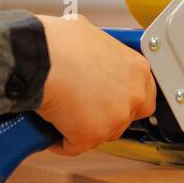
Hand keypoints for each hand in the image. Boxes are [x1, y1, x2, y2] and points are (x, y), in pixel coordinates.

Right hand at [34, 14, 157, 155]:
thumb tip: (91, 56)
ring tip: (63, 114)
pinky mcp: (92, 136)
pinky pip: (74, 146)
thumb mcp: (91, 36)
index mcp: (138, 70)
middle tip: (82, 106)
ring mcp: (115, 118)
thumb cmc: (59, 43)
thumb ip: (102, 54)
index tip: (108, 101)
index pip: (144, 97)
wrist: (39, 57)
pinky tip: (51, 130)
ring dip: (82, 128)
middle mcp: (133, 95)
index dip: (122, 99)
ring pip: (100, 134)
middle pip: (123, 118)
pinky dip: (61, 142)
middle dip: (103, 116)